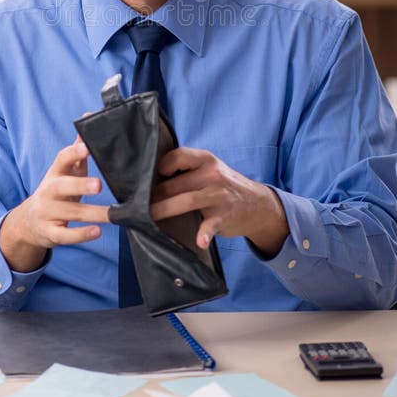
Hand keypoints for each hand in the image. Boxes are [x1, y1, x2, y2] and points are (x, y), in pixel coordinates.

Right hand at [0, 136, 108, 271]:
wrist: (30, 221)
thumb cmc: (57, 190)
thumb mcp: (65, 170)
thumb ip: (78, 147)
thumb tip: (89, 116)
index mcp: (55, 173)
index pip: (61, 159)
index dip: (73, 153)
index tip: (86, 147)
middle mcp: (48, 191)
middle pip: (62, 187)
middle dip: (80, 185)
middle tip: (99, 185)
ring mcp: (47, 213)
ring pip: (70, 213)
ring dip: (93, 214)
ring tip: (113, 215)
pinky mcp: (50, 233)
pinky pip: (65, 236)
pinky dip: (81, 235)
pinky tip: (97, 232)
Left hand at [150, 147, 288, 256]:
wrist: (258, 204)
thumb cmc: (224, 186)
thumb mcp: (210, 169)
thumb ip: (187, 170)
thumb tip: (151, 178)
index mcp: (205, 160)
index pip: (178, 155)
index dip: (161, 165)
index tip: (149, 177)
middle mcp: (212, 175)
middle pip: (175, 183)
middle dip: (154, 195)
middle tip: (138, 204)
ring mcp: (219, 195)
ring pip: (186, 201)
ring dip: (164, 210)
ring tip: (149, 217)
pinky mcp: (224, 216)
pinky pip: (212, 225)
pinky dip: (205, 233)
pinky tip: (200, 241)